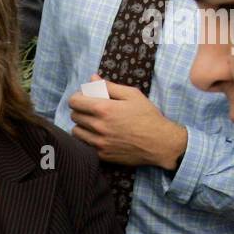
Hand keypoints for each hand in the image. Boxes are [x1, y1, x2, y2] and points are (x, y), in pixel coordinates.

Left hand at [69, 74, 187, 169]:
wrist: (160, 143)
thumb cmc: (147, 116)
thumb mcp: (132, 95)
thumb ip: (109, 86)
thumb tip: (92, 78)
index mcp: (104, 108)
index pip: (74, 101)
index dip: (78, 97)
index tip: (86, 97)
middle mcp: (98, 126)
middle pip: (74, 115)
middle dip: (81, 110)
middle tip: (93, 109)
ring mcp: (98, 142)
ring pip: (76, 131)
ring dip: (82, 125)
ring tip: (95, 122)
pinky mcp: (101, 154)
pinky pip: (84, 144)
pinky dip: (87, 138)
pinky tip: (99, 134)